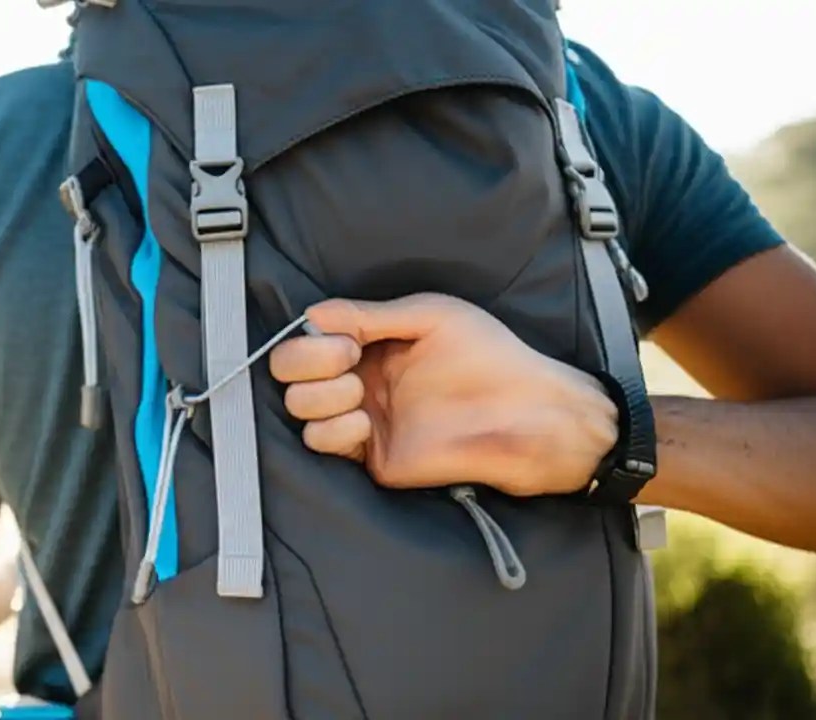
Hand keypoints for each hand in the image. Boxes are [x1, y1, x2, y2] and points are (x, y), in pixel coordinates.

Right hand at [269, 294, 618, 496]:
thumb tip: (312, 314)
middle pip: (288, 374)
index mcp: (368, 345)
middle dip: (306, 364)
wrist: (527, 413)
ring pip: (299, 410)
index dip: (310, 340)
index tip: (347, 341)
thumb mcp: (428, 315)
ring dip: (319, 397)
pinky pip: (321, 445)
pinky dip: (332, 429)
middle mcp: (358, 380)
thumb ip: (368, 314)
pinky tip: (364, 422)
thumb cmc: (489, 356)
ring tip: (359, 396)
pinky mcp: (370, 456)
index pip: (303, 339)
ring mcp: (360, 418)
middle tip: (348, 362)